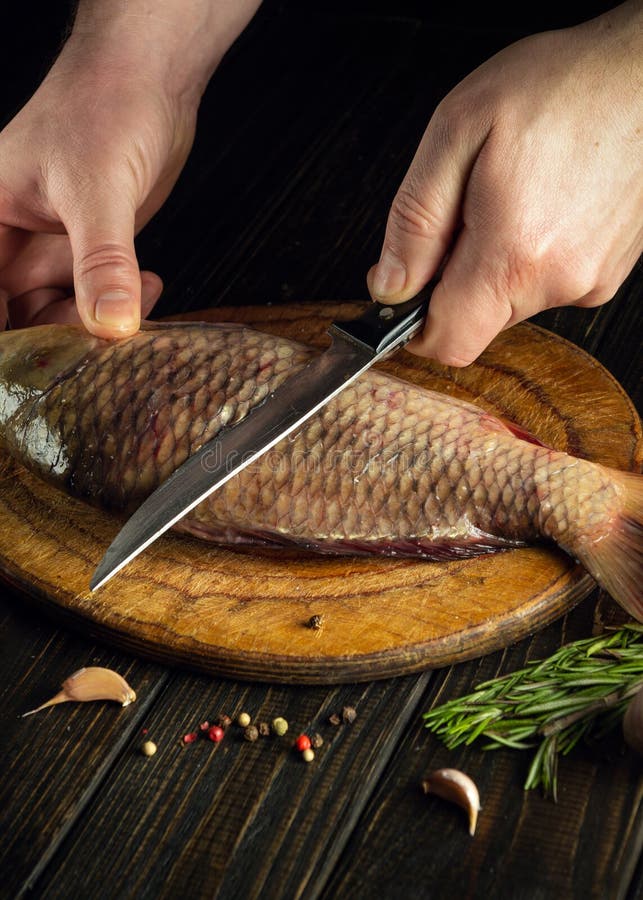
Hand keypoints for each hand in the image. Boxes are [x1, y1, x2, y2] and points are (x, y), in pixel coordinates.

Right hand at [0, 0, 260, 336]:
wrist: (150, 81)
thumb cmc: (103, 108)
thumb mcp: (96, 190)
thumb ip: (101, 262)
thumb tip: (110, 324)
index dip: (11, 337)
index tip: (42, 363)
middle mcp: (11, 238)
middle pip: (21, 315)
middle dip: (64, 334)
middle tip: (108, 340)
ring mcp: (51, 245)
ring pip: (62, 311)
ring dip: (101, 321)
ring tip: (138, 307)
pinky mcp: (91, 248)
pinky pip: (98, 295)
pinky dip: (124, 302)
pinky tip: (149, 286)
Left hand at [368, 2, 642, 365]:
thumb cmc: (562, 86)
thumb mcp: (457, 132)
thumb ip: (415, 222)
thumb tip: (390, 286)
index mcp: (513, 256)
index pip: (448, 343)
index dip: (414, 324)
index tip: (406, 288)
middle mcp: (558, 281)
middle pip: (477, 321)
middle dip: (455, 278)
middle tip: (468, 208)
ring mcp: (590, 281)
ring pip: (510, 302)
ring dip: (494, 263)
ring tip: (514, 194)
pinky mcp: (607, 272)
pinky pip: (546, 283)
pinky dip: (529, 255)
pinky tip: (543, 202)